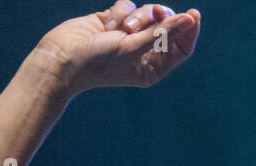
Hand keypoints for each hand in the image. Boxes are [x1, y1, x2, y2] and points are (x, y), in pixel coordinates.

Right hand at [34, 3, 200, 95]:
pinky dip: (120, 11)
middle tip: (155, 13)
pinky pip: (129, 5)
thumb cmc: (99, 62)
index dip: (189, 31)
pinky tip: (107, 24)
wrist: (62, 58)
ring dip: (137, 16)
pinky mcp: (115, 21)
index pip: (182, 48)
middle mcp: (144, 52)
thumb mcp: (134, 48)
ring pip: (148, 13)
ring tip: (120, 28)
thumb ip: (163, 33)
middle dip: (160, 18)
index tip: (193, 14)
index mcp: (153, 68)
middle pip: (168, 26)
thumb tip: (189, 19)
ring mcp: (130, 36)